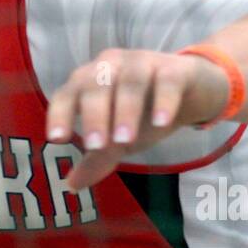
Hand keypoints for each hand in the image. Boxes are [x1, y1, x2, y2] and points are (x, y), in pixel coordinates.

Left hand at [46, 48, 229, 191]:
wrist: (190, 93)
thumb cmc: (144, 111)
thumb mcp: (120, 138)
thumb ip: (98, 157)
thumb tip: (72, 184)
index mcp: (90, 81)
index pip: (67, 93)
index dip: (59, 113)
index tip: (56, 138)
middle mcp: (111, 66)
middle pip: (96, 85)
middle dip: (94, 115)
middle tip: (96, 145)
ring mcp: (142, 62)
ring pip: (130, 82)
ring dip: (125, 110)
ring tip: (126, 140)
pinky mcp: (174, 68)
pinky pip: (166, 80)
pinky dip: (163, 100)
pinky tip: (161, 123)